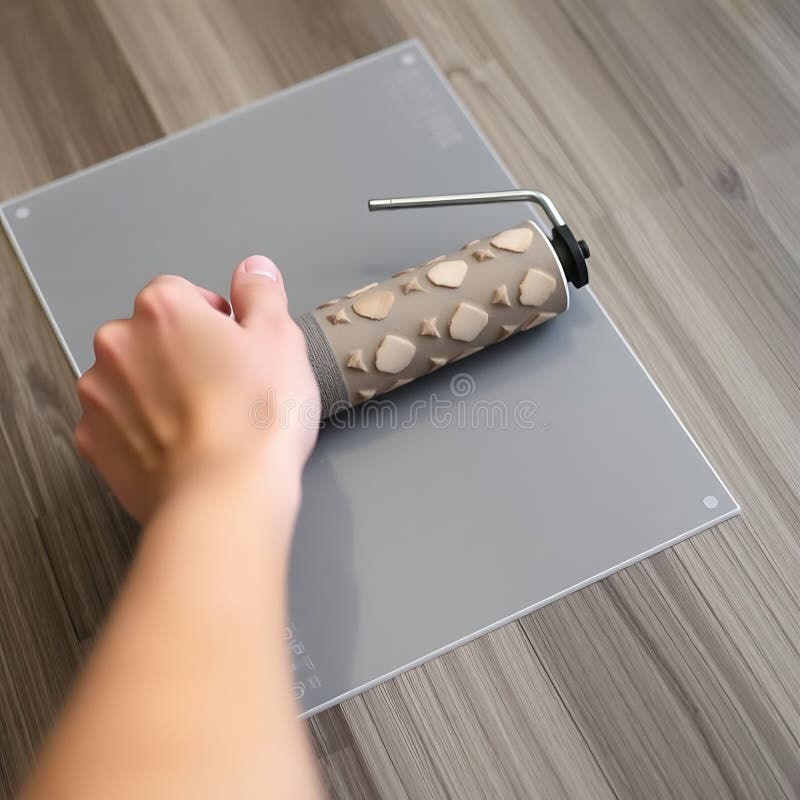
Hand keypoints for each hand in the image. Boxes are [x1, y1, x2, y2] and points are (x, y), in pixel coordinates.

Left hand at [74, 256, 319, 523]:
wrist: (226, 495)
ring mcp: (100, 396)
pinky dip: (141, 430)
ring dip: (158, 390)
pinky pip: (117, 423)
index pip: (183, 293)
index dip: (215, 320)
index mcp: (164, 309)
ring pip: (131, 379)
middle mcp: (119, 344)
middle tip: (223, 386)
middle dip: (181, 353)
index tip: (234, 347)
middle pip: (151, 334)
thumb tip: (253, 270)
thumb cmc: (257, 419)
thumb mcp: (281, 339)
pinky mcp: (94, 443)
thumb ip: (261, 293)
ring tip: (204, 421)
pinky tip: (181, 446)